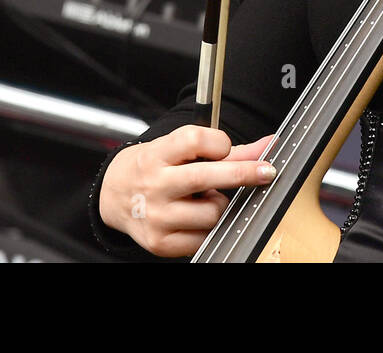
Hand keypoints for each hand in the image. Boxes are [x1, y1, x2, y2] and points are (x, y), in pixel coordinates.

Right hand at [99, 126, 275, 257]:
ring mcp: (156, 216)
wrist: (114, 195)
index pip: (194, 140)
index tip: (224, 147)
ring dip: (220, 205)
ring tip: (205, 199)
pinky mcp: (160, 242)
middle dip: (243, 173)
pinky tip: (197, 218)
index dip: (218, 142)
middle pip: (206, 176)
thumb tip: (268, 145)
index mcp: (157, 154)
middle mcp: (154, 184)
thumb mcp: (178, 149)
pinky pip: (204, 238)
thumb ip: (223, 149)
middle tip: (266, 172)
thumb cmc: (154, 166)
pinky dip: (210, 228)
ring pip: (213, 212)